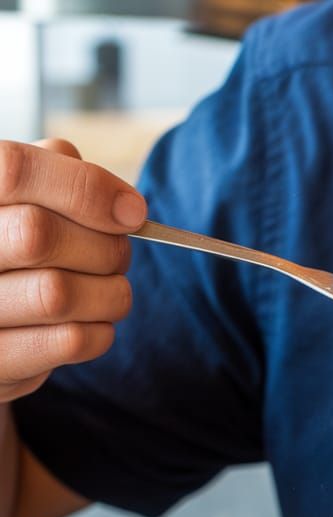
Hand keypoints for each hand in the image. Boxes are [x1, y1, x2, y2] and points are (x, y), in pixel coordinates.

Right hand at [0, 138, 146, 402]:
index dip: (86, 189)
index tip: (133, 213)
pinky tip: (94, 321)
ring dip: (109, 293)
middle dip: (104, 247)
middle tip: (118, 255)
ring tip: (110, 289)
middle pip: (37, 234)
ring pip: (57, 294)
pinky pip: (69, 341)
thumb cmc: (12, 246)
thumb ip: (60, 176)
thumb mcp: (23, 197)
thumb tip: (125, 205)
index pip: (14, 171)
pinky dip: (101, 329)